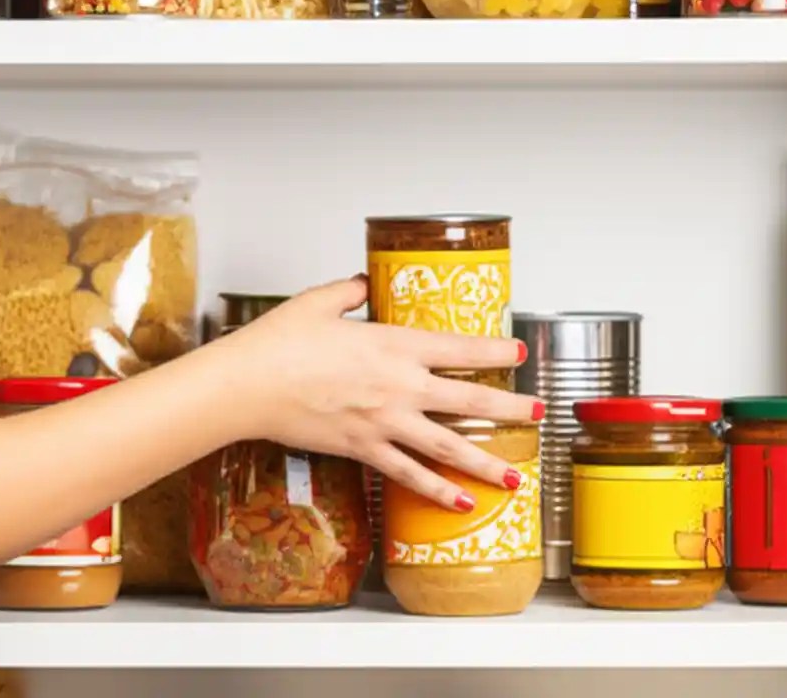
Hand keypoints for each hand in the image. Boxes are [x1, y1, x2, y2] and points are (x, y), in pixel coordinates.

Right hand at [216, 275, 541, 511]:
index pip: (460, 348)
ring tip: (516, 477)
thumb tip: (362, 283)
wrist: (247, 384)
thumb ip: (348, 291)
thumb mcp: (318, 302)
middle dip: (511, 409)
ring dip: (487, 463)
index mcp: (393, 344)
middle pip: (470, 400)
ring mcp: (385, 422)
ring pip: (450, 446)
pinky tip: (463, 503)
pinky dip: (438, 491)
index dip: (495, 352)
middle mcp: (400, 386)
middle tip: (539, 415)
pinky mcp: (364, 449)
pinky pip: (409, 475)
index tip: (518, 354)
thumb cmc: (278, 342)